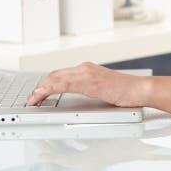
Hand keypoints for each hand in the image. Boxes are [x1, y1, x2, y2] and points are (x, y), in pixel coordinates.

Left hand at [26, 62, 148, 106]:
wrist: (139, 90)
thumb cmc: (125, 92)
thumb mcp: (101, 91)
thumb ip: (88, 91)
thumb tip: (74, 101)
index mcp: (87, 70)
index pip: (60, 74)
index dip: (45, 84)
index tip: (37, 94)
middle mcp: (85, 68)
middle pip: (54, 75)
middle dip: (39, 86)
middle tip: (31, 98)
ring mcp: (87, 73)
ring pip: (56, 78)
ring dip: (41, 88)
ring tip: (32, 98)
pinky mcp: (89, 81)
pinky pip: (64, 83)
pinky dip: (50, 88)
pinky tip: (43, 94)